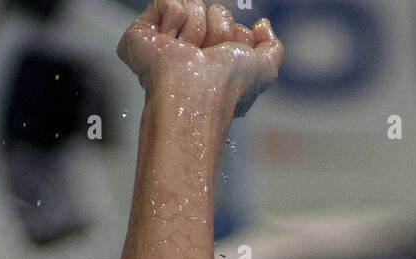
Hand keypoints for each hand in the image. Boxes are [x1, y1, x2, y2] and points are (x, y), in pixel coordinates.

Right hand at [117, 1, 282, 118]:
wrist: (195, 92)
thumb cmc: (227, 89)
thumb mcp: (264, 71)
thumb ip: (273, 48)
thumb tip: (262, 25)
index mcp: (216, 62)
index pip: (231, 26)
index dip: (237, 39)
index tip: (230, 59)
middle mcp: (192, 53)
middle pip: (216, 12)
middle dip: (220, 31)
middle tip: (208, 58)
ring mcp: (166, 44)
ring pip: (193, 4)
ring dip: (198, 28)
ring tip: (189, 54)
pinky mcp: (142, 34)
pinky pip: (169, 1)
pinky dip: (175, 18)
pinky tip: (171, 44)